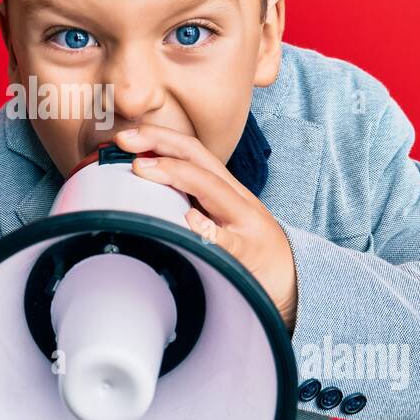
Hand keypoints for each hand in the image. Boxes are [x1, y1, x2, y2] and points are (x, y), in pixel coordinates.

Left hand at [114, 124, 298, 333]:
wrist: (294, 283)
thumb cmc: (249, 251)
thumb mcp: (224, 219)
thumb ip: (193, 201)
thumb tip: (142, 187)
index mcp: (227, 189)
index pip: (194, 151)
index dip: (161, 137)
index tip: (126, 135)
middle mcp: (237, 200)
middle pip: (200, 160)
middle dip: (161, 142)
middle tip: (124, 139)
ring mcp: (243, 226)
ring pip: (212, 190)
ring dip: (176, 174)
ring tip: (142, 168)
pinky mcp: (246, 257)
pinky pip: (225, 241)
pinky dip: (205, 229)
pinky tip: (187, 220)